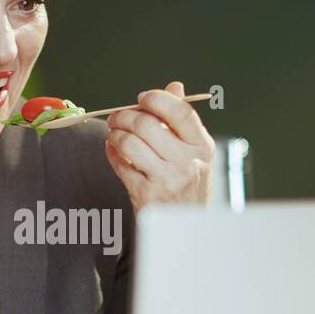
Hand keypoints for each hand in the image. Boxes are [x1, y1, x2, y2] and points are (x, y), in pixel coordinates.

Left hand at [104, 81, 214, 213]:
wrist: (187, 225)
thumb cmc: (189, 184)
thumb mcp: (195, 152)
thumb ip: (182, 120)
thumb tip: (175, 87)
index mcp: (202, 146)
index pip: (181, 112)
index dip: (157, 99)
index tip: (142, 99)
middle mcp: (188, 163)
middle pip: (148, 125)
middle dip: (125, 116)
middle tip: (117, 116)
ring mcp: (168, 180)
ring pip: (131, 144)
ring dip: (116, 134)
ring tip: (114, 132)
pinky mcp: (147, 195)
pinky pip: (121, 166)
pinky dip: (112, 153)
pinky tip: (112, 149)